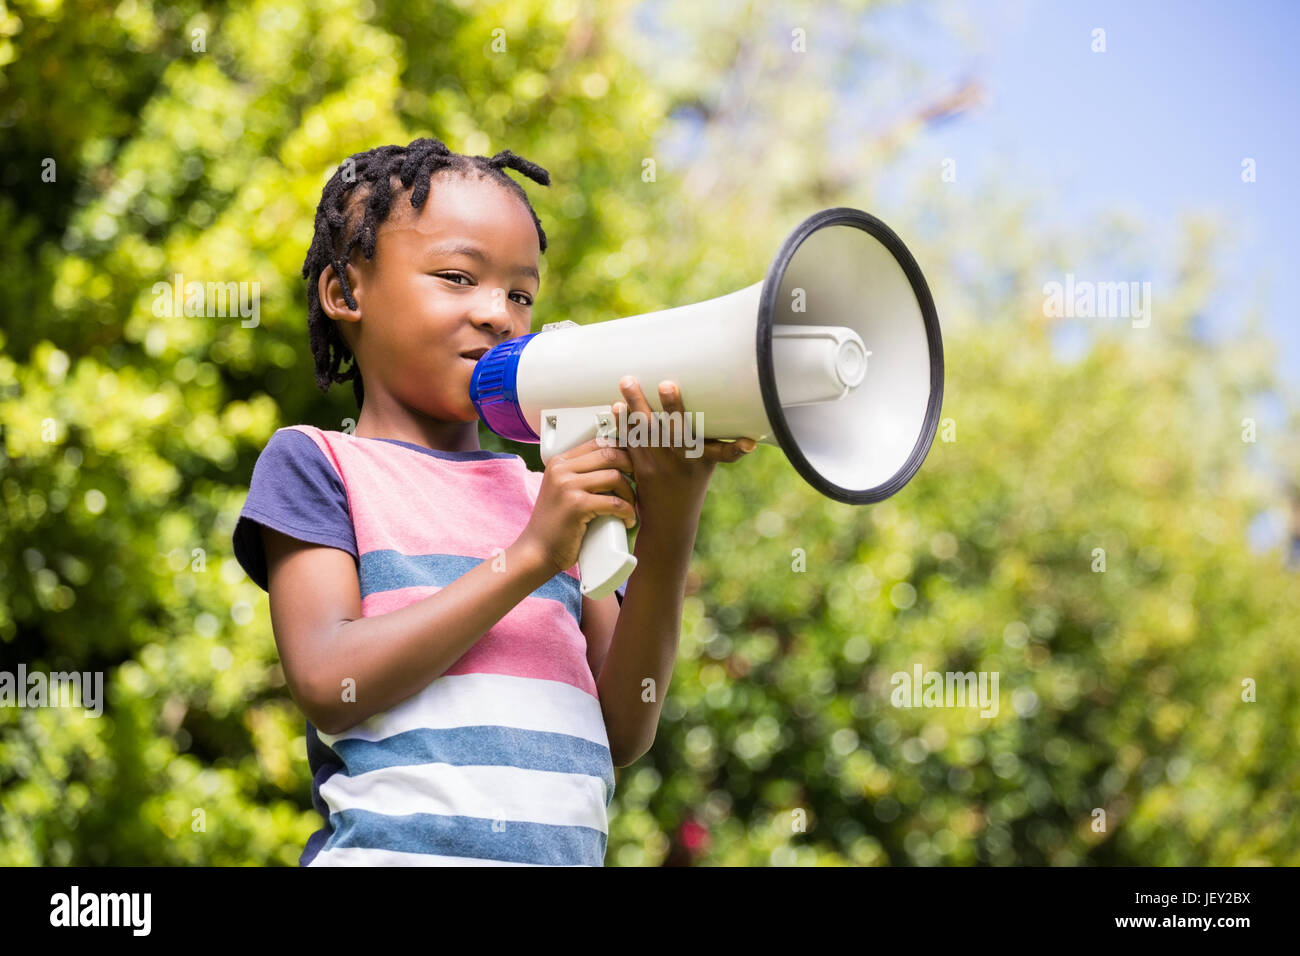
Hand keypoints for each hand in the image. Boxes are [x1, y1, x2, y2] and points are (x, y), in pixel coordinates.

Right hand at [516, 436, 638, 575]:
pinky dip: (627, 512)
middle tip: (638, 484)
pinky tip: (628, 520)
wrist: (537, 551)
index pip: (597, 443)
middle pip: (609, 455)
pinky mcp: (576, 506)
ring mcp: (567, 486)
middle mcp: (561, 470)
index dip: (621, 451)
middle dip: (631, 468)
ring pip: (615, 477)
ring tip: (631, 507)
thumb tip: (617, 465)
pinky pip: (614, 502)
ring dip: (630, 493)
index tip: (633, 466)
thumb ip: (580, 475)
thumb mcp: (562, 490)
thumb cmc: (555, 525)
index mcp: (559, 462)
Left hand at [612, 375, 755, 533]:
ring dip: (636, 408)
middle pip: (673, 431)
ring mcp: (659, 468)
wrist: (670, 521)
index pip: (712, 443)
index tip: (706, 411)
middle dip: (668, 406)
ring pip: (647, 434)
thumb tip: (723, 409)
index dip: (710, 429)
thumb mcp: (707, 464)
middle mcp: (682, 464)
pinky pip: (631, 443)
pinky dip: (623, 424)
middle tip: (664, 383)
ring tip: (628, 384)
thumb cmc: (691, 485)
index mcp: (702, 460)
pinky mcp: (640, 469)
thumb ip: (712, 440)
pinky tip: (616, 409)